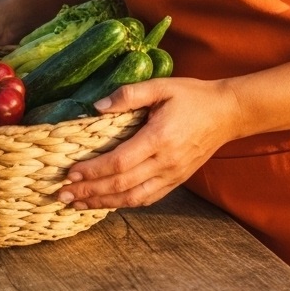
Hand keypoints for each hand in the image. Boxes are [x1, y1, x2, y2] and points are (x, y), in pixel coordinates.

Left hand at [57, 76, 242, 209]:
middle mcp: (166, 162)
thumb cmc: (193, 95)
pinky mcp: (177, 180)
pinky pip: (147, 199)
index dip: (93, 171)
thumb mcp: (162, 86)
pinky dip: (124, 204)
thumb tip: (97, 107)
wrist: (227, 113)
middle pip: (122, 186)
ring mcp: (173, 175)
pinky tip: (107, 202)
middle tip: (62, 195)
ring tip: (77, 204)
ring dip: (103, 203)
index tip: (70, 173)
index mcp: (160, 138)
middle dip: (90, 192)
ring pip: (133, 198)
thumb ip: (129, 94)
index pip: (120, 162)